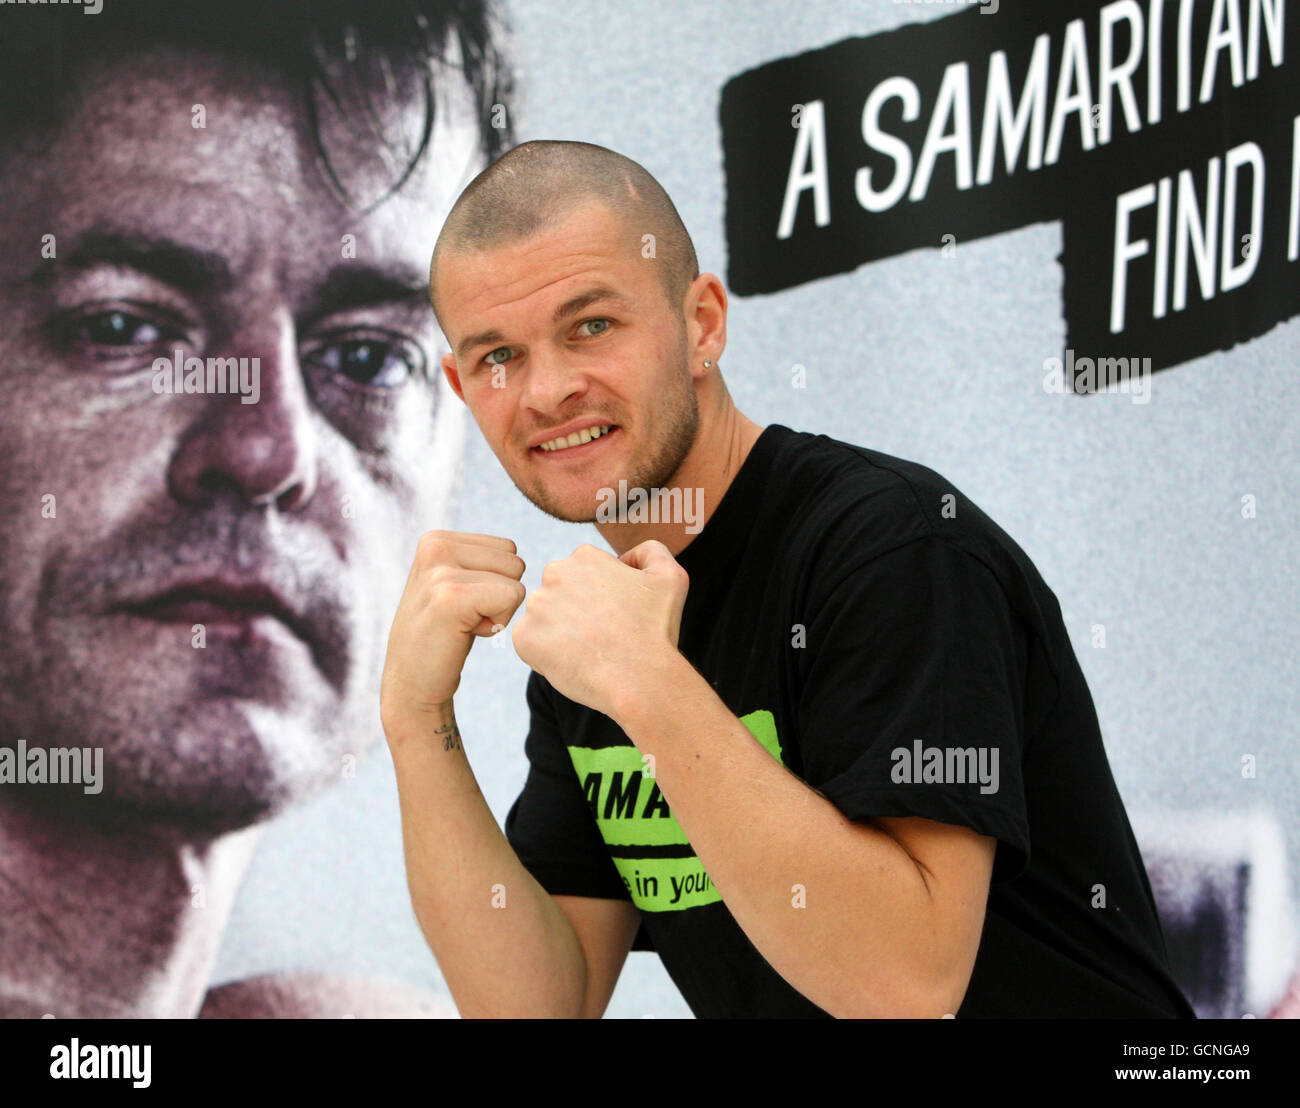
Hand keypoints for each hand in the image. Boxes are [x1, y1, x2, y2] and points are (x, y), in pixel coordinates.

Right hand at [380, 530, 525, 734]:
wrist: (413, 683)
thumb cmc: (442, 636)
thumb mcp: (452, 583)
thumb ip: (476, 560)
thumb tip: (517, 553)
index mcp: (436, 539)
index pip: (508, 549)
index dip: (496, 582)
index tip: (463, 604)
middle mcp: (435, 546)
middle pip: (514, 562)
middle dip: (500, 595)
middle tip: (463, 618)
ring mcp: (440, 571)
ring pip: (515, 580)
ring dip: (498, 610)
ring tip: (462, 624)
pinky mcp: (451, 597)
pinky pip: (511, 597)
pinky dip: (497, 623)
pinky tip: (465, 633)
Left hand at [511, 540, 688, 718]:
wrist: (639, 677)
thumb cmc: (656, 630)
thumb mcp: (671, 576)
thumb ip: (651, 551)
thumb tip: (627, 557)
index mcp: (584, 557)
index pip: (583, 575)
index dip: (601, 598)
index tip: (616, 617)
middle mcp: (555, 573)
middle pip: (560, 593)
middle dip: (575, 610)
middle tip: (601, 635)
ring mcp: (536, 606)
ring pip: (545, 618)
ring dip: (560, 632)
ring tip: (589, 651)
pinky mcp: (523, 637)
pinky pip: (531, 643)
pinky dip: (546, 654)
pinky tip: (573, 662)